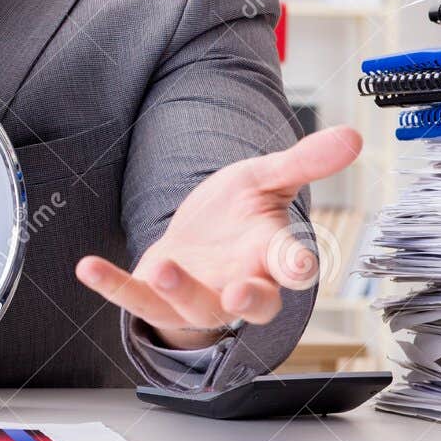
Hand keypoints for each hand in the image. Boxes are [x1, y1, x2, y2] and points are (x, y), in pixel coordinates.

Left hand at [75, 126, 361, 348]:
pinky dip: (112, 284)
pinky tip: (86, 267)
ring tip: (165, 268)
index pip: (292, 264)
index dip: (298, 266)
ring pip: (195, 305)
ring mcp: (198, 295)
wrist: (197, 242)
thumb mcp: (265, 179)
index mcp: (271, 254)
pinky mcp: (156, 297)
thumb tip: (353, 135)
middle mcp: (240, 283)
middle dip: (248, 301)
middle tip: (240, 294)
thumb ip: (304, 161)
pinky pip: (135, 297)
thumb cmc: (238, 216)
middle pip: (254, 303)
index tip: (300, 264)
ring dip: (181, 290)